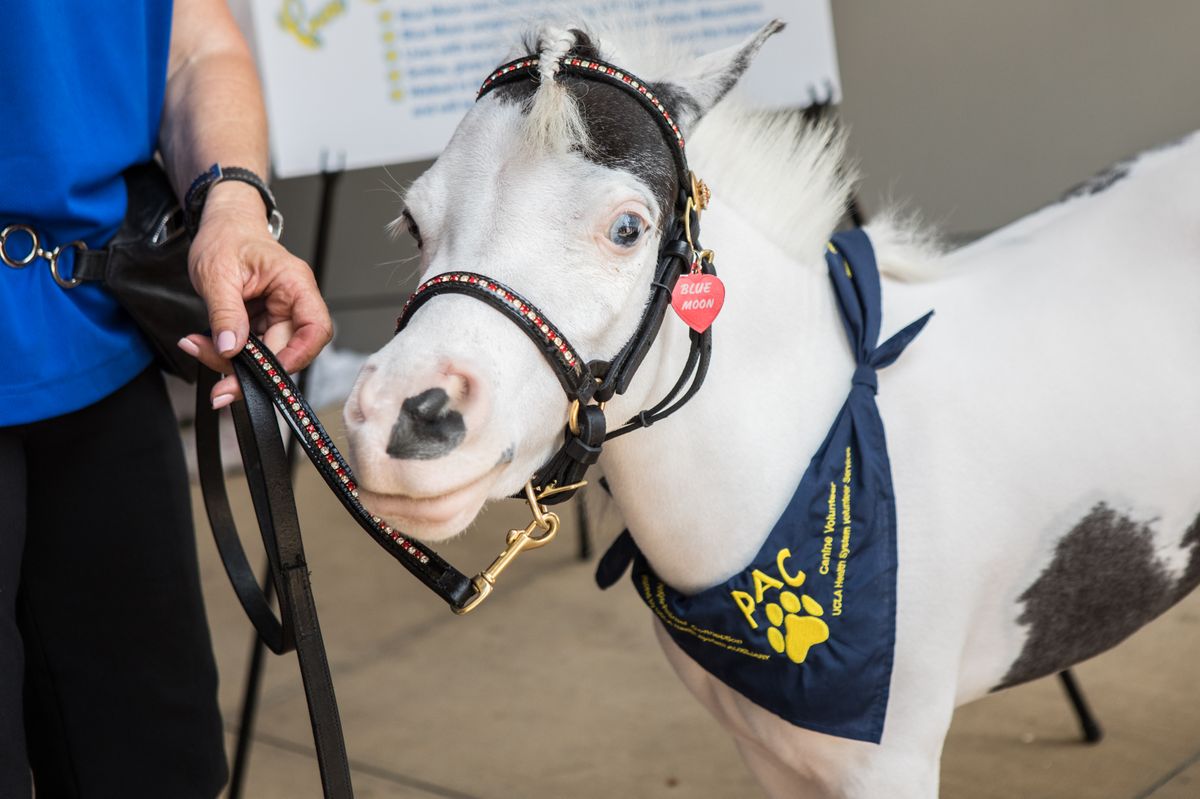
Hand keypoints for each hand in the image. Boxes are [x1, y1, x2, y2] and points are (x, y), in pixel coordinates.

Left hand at [176, 180, 331, 407]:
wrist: (222, 225)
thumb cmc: (226, 237)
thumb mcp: (218, 273)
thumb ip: (226, 312)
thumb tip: (230, 348)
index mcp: (295, 285)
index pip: (315, 329)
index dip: (298, 356)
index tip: (268, 373)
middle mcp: (293, 303)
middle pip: (286, 350)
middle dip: (251, 370)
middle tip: (220, 382)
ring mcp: (279, 315)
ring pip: (266, 356)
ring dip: (233, 363)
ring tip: (198, 349)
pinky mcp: (263, 323)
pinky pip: (252, 349)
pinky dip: (227, 353)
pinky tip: (204, 345)